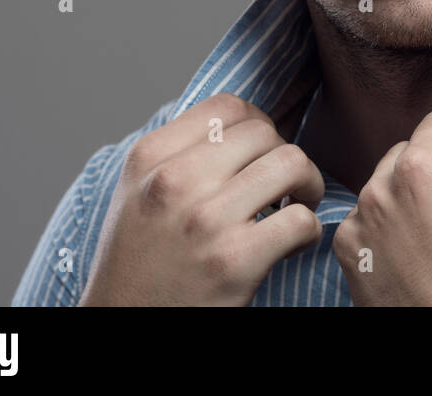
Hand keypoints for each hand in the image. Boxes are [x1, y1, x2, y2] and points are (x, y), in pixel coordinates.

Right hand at [78, 92, 325, 305]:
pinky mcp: (234, 260)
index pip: (228, 106)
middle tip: (282, 188)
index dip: (259, 126)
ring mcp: (204, 219)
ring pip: (292, 164)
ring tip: (293, 207)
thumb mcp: (139, 192)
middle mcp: (173, 181)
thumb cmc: (141, 260)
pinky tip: (290, 244)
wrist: (124, 324)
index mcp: (149, 157)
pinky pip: (302, 220)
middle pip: (265, 132)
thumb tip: (244, 119)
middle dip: (284, 157)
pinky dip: (308, 231)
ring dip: (307, 186)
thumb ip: (181, 151)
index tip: (260, 155)